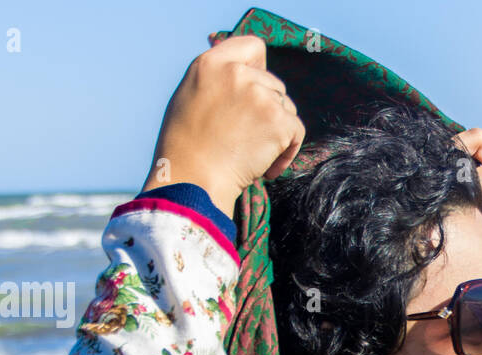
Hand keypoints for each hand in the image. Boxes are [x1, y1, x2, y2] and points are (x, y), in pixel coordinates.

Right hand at [141, 34, 305, 217]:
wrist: (193, 181)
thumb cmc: (185, 150)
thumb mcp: (191, 98)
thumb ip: (217, 80)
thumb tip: (245, 75)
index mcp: (210, 63)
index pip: (252, 46)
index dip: (260, 67)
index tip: (257, 91)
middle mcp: (237, 73)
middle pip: (274, 84)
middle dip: (268, 110)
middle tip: (248, 139)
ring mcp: (259, 95)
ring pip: (287, 108)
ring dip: (277, 132)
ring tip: (255, 156)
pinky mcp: (278, 119)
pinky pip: (296, 131)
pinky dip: (288, 152)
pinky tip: (267, 168)